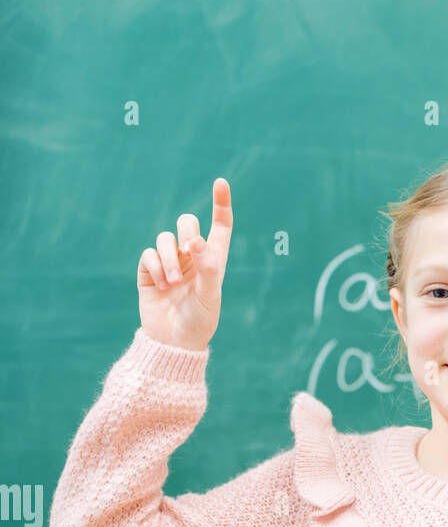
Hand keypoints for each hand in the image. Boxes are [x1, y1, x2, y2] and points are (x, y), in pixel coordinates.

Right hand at [136, 177, 233, 351]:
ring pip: (165, 238)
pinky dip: (155, 267)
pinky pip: (148, 255)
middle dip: (186, 230)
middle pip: (187, 222)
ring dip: (169, 257)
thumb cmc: (199, 322)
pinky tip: (161, 286)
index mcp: (212, 261)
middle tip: (189, 249)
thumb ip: (207, 267)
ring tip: (173, 282)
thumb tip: (196, 240)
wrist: (173, 344)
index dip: (221, 204)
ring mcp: (169, 264)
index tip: (220, 182)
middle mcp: (191, 258)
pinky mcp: (149, 273)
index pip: (220, 227)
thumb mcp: (209, 295)